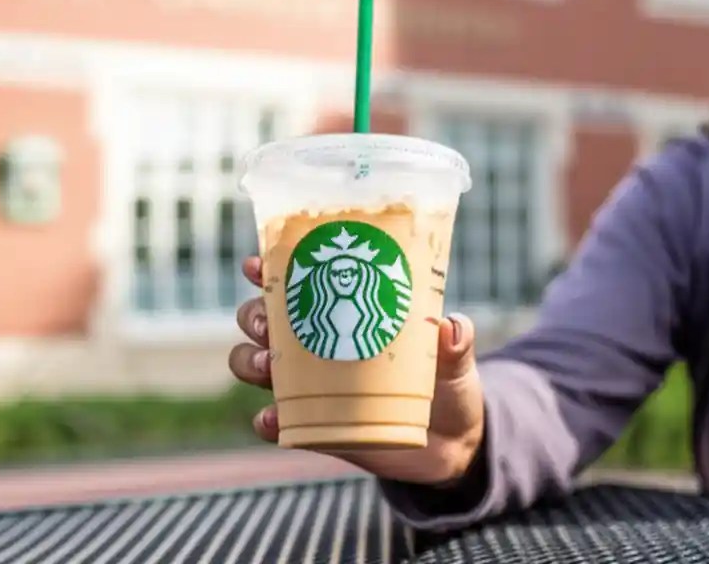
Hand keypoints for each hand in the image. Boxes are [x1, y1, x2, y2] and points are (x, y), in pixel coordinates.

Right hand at [229, 256, 486, 485]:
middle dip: (254, 316)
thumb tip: (449, 326)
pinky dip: (268, 421)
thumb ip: (455, 341)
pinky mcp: (314, 427)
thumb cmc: (448, 383)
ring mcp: (310, 387)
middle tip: (268, 324)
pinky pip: (277, 423)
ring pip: (256, 364)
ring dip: (252, 361)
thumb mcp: (455, 359)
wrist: (451, 443)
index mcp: (344, 313)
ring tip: (270, 366)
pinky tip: (274, 420)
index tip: (255, 265)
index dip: (269, 270)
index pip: (298, 283)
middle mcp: (316, 345)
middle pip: (262, 320)